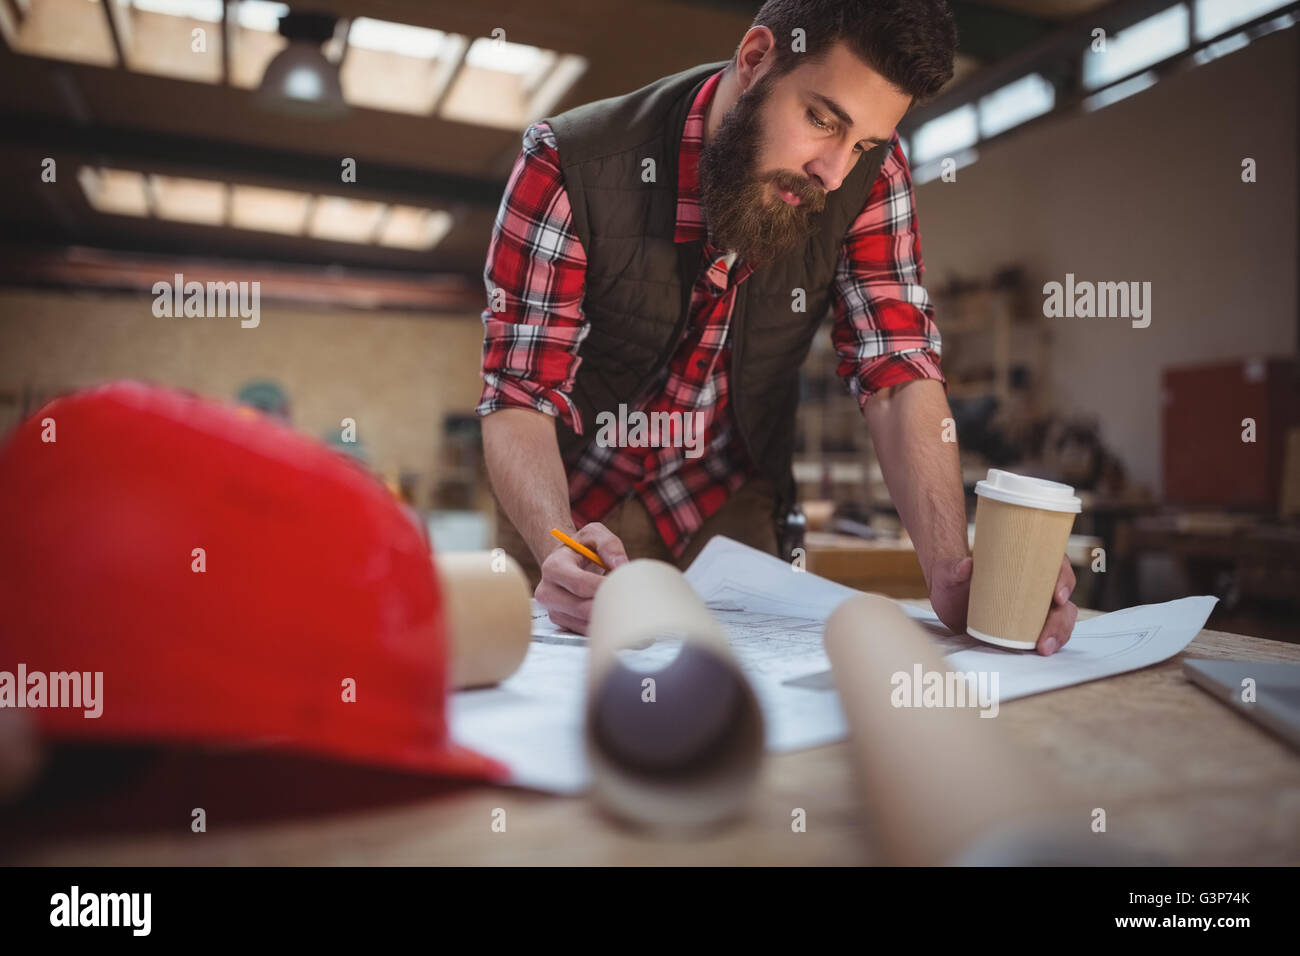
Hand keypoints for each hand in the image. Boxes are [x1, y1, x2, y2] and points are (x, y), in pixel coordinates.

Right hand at [534, 522, 628, 633]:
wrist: (566, 562)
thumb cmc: (581, 548)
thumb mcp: (594, 534)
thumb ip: (609, 544)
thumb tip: (621, 566)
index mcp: (554, 567)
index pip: (581, 583)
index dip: (605, 586)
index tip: (624, 585)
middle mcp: (548, 592)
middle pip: (583, 608)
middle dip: (609, 604)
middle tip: (629, 598)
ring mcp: (554, 610)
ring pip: (585, 623)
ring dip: (607, 616)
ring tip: (620, 603)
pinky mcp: (562, 624)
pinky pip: (585, 631)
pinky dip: (601, 624)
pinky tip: (611, 613)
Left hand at [928, 553, 1078, 655]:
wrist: (948, 597)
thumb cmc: (953, 578)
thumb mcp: (949, 572)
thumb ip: (954, 568)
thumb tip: (965, 565)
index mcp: (1026, 562)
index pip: (1055, 565)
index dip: (1063, 578)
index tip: (1057, 595)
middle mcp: (1037, 583)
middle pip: (1062, 598)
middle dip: (1061, 619)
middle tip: (1047, 636)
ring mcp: (1036, 605)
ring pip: (1060, 618)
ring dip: (1058, 634)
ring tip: (1044, 648)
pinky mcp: (1029, 624)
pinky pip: (1047, 632)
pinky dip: (1050, 642)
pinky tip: (1042, 651)